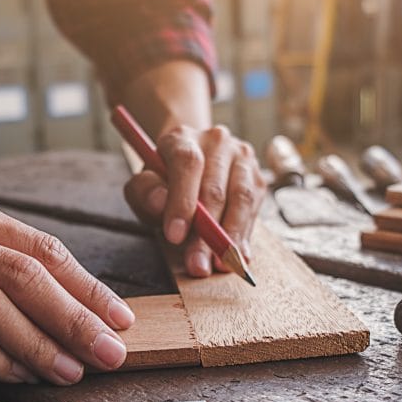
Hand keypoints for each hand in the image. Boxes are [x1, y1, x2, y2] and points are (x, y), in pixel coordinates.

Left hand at [124, 124, 266, 276]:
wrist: (189, 164)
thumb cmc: (163, 181)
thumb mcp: (143, 186)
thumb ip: (144, 191)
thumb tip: (160, 202)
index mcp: (183, 137)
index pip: (187, 164)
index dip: (182, 201)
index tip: (174, 235)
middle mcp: (216, 141)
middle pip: (215, 187)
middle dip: (205, 233)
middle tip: (197, 264)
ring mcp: (241, 157)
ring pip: (241, 198)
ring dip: (230, 236)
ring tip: (218, 265)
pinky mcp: (257, 177)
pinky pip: (254, 209)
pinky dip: (245, 235)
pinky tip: (237, 255)